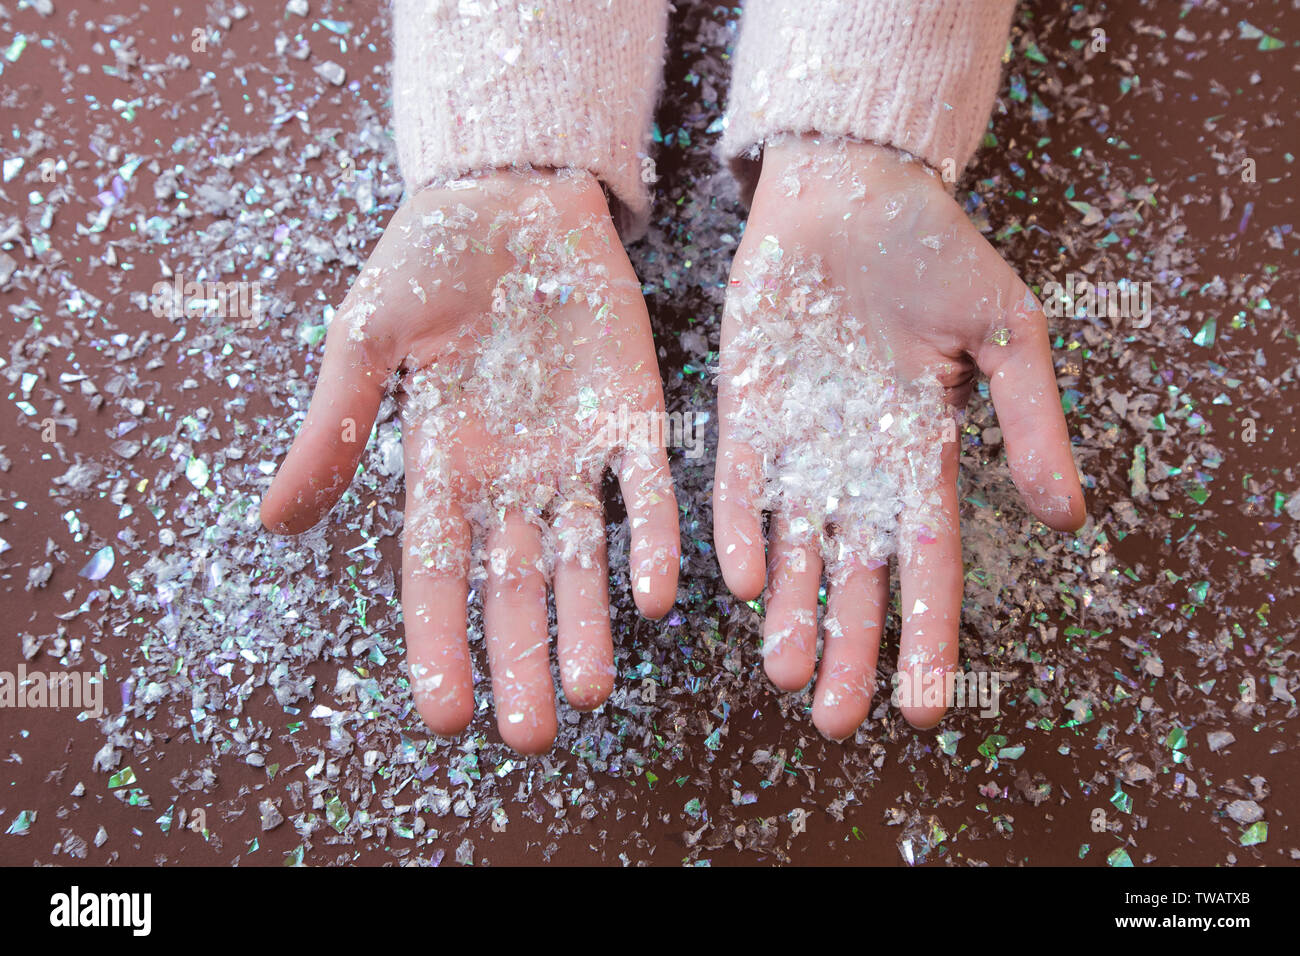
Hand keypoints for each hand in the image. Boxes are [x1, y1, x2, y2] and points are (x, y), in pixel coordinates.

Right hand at [261, 168, 679, 753]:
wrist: (512, 193)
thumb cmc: (427, 260)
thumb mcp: (365, 339)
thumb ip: (333, 430)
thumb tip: (271, 523)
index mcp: (441, 463)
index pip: (436, 572)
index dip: (438, 643)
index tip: (442, 717)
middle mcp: (510, 475)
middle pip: (515, 583)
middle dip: (523, 657)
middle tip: (535, 734)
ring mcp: (575, 450)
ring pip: (583, 553)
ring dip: (589, 620)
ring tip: (596, 691)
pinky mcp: (633, 416)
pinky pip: (645, 489)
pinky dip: (650, 538)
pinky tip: (656, 595)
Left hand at [714, 136, 1084, 739]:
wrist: (850, 188)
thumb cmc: (935, 252)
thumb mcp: (1007, 333)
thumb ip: (1030, 421)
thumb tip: (1068, 518)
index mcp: (921, 456)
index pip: (927, 564)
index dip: (926, 636)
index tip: (924, 709)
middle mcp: (854, 466)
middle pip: (852, 578)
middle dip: (847, 649)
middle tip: (834, 723)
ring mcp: (796, 444)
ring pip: (791, 549)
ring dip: (789, 612)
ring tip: (785, 677)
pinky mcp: (743, 413)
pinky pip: (738, 486)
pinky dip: (739, 531)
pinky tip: (743, 581)